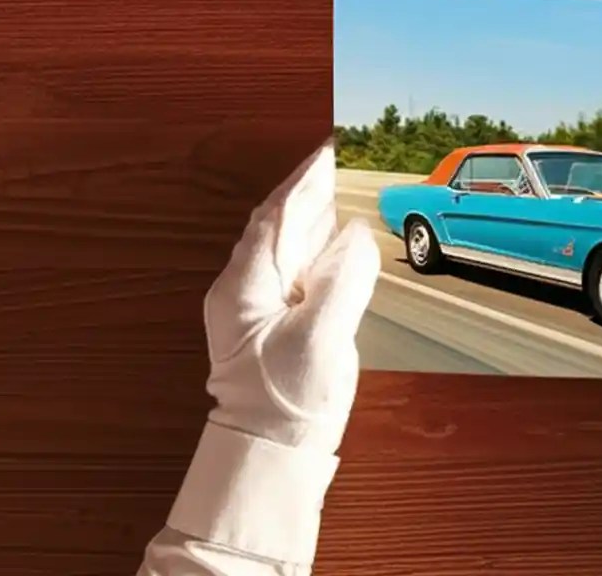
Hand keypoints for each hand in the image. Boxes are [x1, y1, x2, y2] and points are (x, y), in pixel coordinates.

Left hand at [203, 142, 379, 453]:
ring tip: (338, 184)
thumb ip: (341, 281)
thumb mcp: (320, 338)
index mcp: (244, 287)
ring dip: (312, 212)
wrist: (272, 450)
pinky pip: (297, 268)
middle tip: (337, 158)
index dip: (304, 181)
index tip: (329, 150)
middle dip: (306, 189)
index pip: (276, 217)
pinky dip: (318, 243)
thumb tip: (356, 235)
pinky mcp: (278, 322)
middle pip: (277, 224)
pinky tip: (335, 235)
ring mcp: (260, 306)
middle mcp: (246, 289)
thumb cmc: (287, 402)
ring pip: (286, 244)